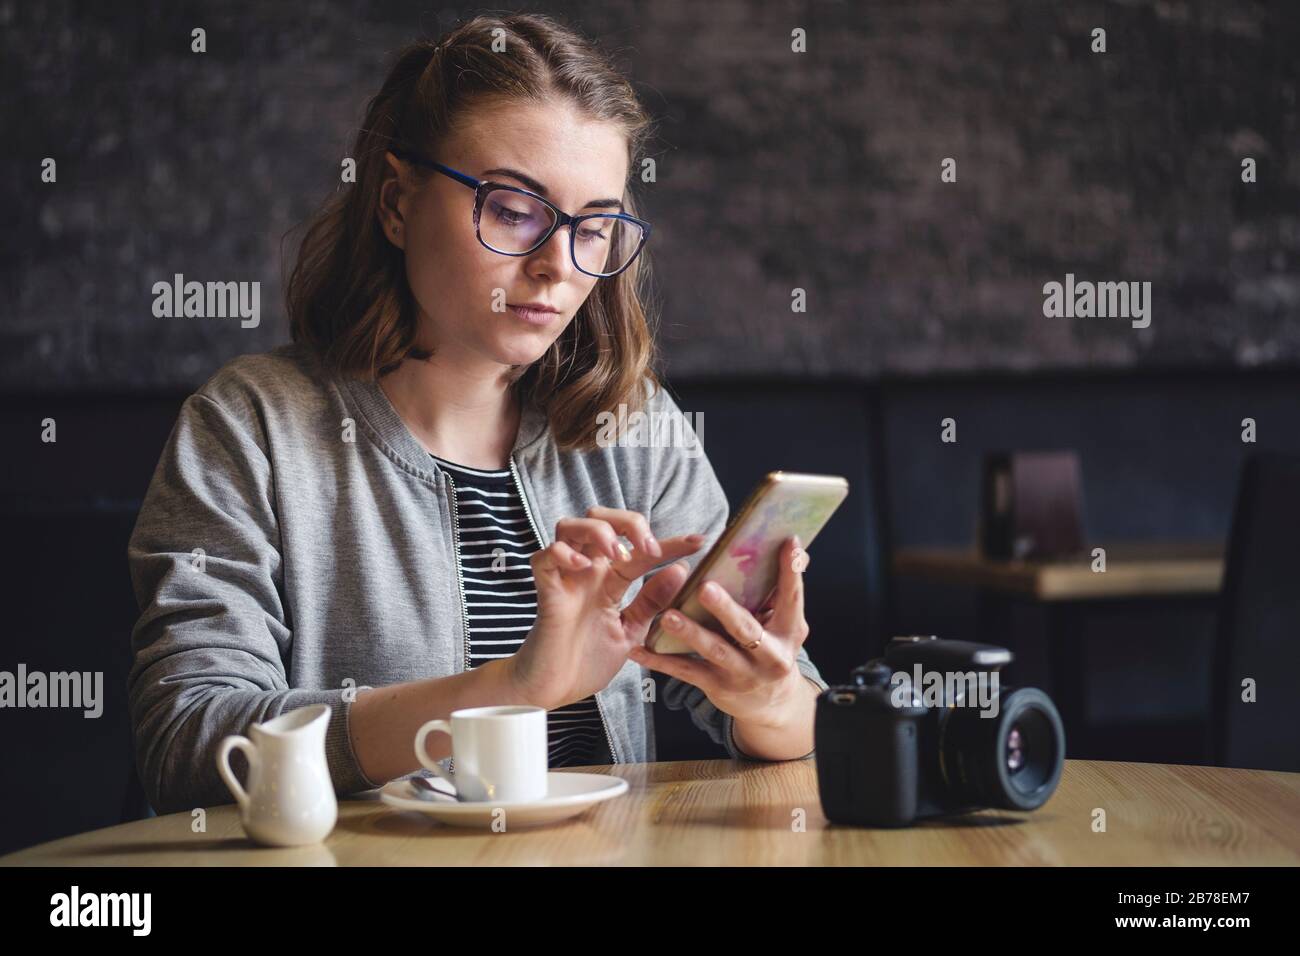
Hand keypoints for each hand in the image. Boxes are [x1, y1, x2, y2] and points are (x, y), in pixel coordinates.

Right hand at [507, 506, 707, 709]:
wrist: (556, 691)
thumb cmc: (587, 661)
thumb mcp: (631, 630)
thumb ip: (651, 602)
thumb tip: (681, 571)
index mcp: (609, 580)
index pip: (640, 549)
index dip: (671, 542)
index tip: (699, 543)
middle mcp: (587, 572)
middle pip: (600, 517)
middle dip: (627, 522)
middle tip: (648, 548)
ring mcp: (565, 579)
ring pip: (570, 525)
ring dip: (598, 530)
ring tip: (618, 553)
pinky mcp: (546, 592)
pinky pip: (544, 557)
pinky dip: (563, 553)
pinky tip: (583, 566)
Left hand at [629, 536, 812, 728]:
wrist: (771, 705)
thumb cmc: (772, 649)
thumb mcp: (786, 625)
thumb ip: (783, 592)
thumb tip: (795, 549)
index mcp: (790, 631)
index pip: (792, 597)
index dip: (791, 571)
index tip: (786, 542)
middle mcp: (770, 655)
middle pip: (747, 629)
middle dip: (725, 609)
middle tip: (705, 588)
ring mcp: (742, 673)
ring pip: (714, 651)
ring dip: (690, 633)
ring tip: (667, 617)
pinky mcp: (718, 687)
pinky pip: (686, 672)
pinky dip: (661, 661)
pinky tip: (638, 650)